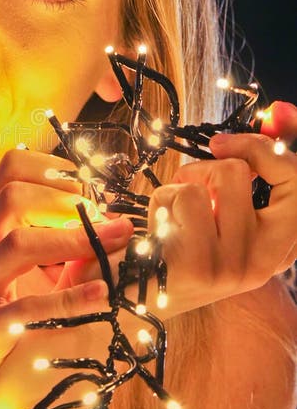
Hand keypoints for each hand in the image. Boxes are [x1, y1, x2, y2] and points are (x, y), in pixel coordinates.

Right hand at [0, 148, 132, 408]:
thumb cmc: (9, 322)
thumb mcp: (27, 272)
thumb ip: (56, 241)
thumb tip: (115, 218)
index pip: (7, 169)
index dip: (53, 168)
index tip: (88, 188)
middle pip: (11, 197)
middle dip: (65, 200)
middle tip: (100, 217)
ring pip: (17, 245)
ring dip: (74, 239)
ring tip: (112, 242)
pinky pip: (27, 307)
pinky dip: (71, 298)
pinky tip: (102, 292)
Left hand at [142, 107, 296, 318]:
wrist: (128, 297)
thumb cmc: (177, 242)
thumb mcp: (222, 207)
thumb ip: (251, 166)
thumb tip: (278, 111)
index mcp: (280, 248)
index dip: (278, 145)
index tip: (257, 124)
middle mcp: (267, 262)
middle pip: (269, 176)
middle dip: (233, 156)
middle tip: (208, 158)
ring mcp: (234, 267)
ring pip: (222, 175)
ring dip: (187, 181)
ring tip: (175, 211)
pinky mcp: (198, 267)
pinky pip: (185, 195)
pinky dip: (163, 199)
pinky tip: (158, 229)